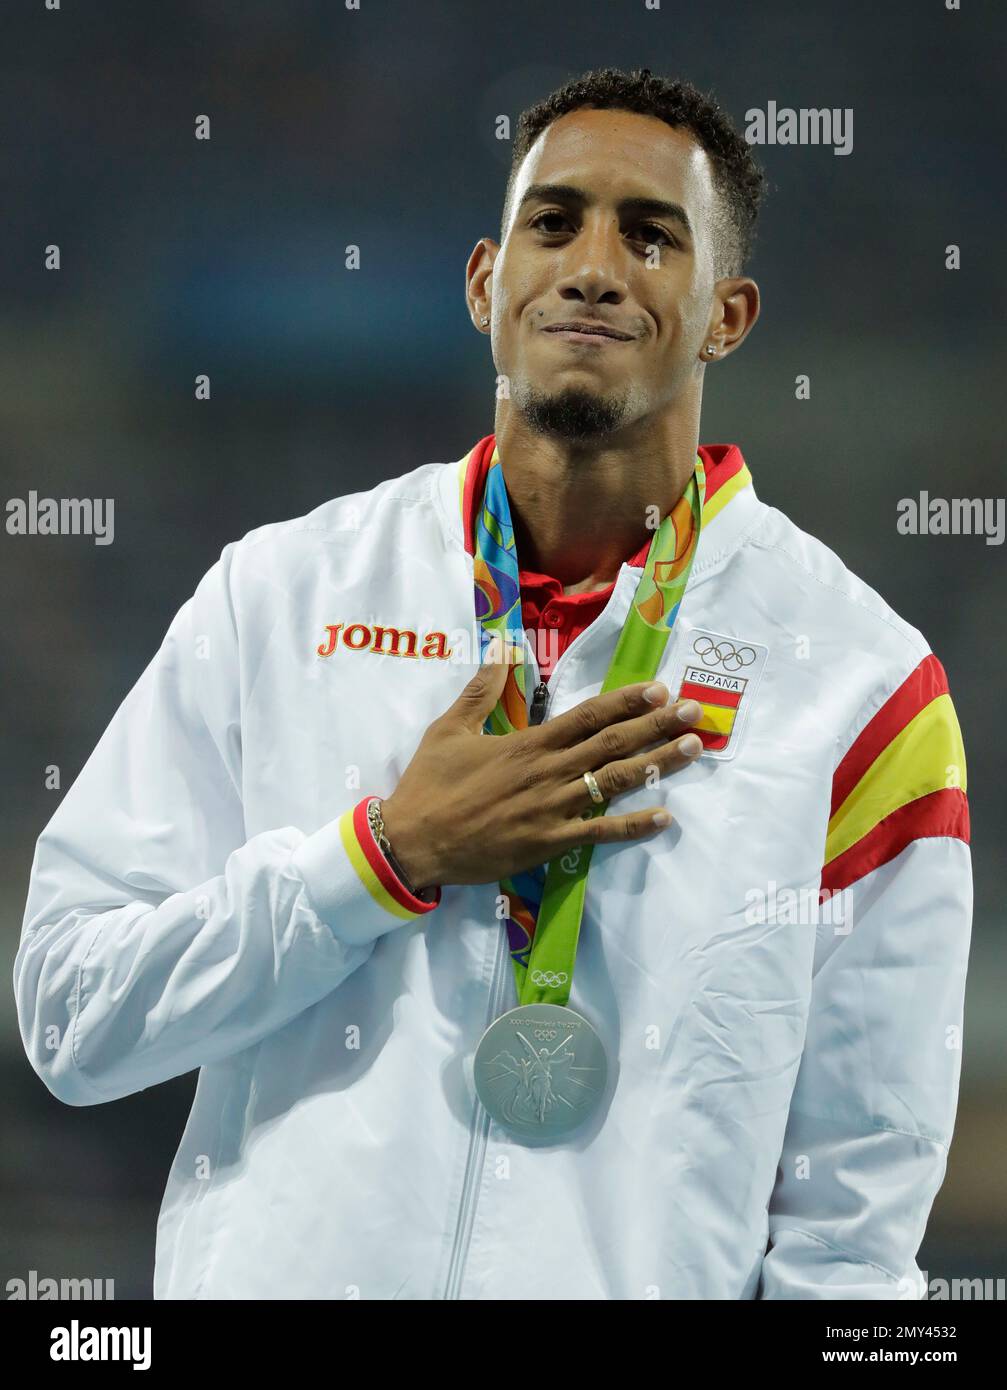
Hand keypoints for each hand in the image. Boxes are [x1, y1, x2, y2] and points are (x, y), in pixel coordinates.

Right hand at [379, 636, 702, 889]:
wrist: (413, 841)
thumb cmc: (430, 785)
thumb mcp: (449, 729)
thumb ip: (480, 690)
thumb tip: (501, 649)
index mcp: (527, 743)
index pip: (587, 716)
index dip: (626, 701)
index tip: (659, 689)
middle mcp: (548, 772)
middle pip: (613, 744)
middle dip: (657, 726)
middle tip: (695, 712)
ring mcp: (552, 809)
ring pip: (615, 782)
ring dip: (658, 765)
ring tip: (692, 750)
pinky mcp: (550, 843)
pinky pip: (600, 834)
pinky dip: (634, 827)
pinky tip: (664, 817)